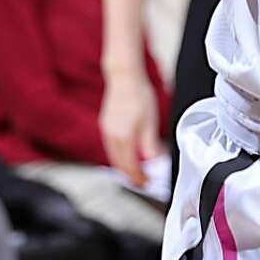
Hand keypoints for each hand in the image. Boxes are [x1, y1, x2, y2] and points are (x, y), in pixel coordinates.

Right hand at [99, 66, 160, 183]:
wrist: (124, 76)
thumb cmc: (139, 95)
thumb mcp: (150, 122)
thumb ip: (150, 146)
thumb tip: (154, 163)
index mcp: (123, 138)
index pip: (130, 168)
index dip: (139, 179)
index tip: (148, 184)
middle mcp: (111, 137)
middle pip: (120, 165)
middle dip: (131, 176)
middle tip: (144, 182)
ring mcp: (106, 131)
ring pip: (113, 157)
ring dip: (124, 167)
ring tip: (138, 171)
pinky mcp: (105, 125)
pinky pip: (111, 147)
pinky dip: (119, 155)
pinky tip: (128, 154)